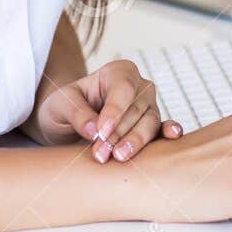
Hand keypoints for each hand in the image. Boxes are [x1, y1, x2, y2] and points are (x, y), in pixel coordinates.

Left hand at [34, 59, 182, 161]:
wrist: (68, 126)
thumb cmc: (65, 109)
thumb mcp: (59, 105)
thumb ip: (76, 113)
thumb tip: (95, 130)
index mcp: (118, 73)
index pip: (123, 87)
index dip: (115, 110)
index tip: (101, 133)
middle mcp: (139, 87)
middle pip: (136, 108)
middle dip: (119, 133)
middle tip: (100, 154)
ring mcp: (149, 108)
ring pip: (151, 123)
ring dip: (135, 142)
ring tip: (118, 158)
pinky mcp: (153, 129)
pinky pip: (163, 131)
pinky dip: (168, 134)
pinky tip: (172, 137)